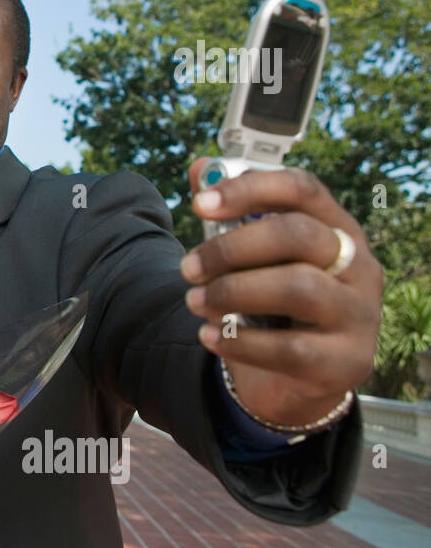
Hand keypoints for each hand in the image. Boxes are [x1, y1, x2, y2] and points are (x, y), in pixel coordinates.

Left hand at [180, 158, 382, 427]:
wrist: (296, 379)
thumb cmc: (273, 306)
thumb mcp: (252, 260)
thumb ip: (229, 215)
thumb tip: (200, 168)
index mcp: (336, 228)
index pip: (302, 189)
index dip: (250, 189)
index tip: (200, 204)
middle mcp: (358, 266)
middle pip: (297, 234)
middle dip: (230, 248)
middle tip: (187, 268)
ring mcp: (359, 314)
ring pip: (298, 287)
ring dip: (232, 292)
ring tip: (195, 302)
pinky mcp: (348, 361)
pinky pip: (291, 348)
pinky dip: (239, 342)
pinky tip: (209, 335)